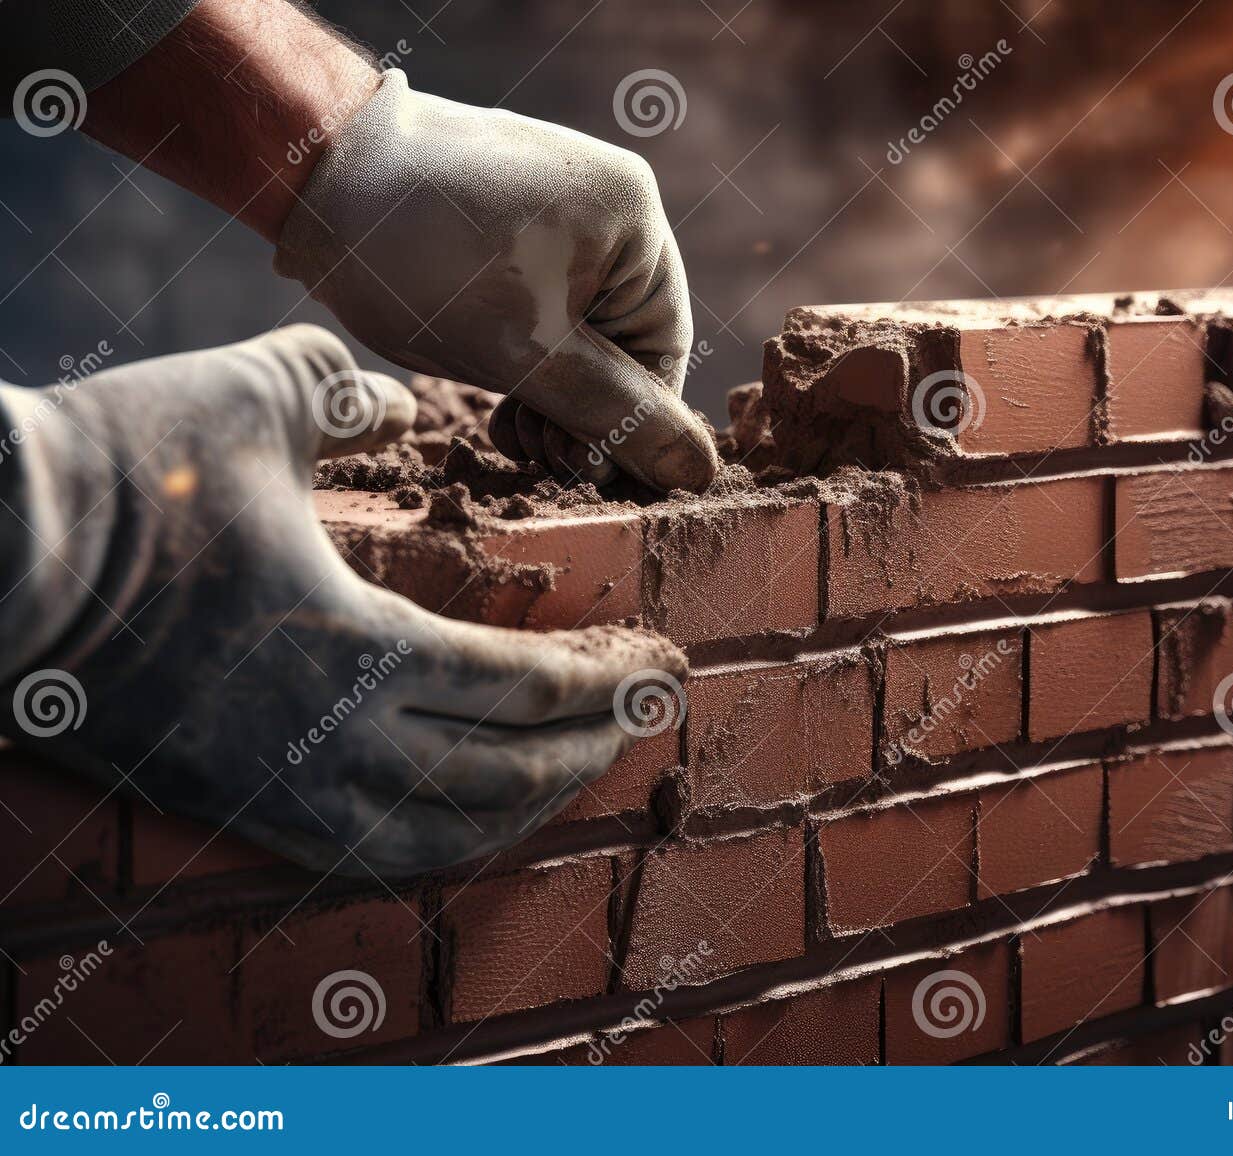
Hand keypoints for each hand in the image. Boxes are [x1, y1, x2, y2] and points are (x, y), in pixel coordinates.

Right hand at [0, 326, 686, 875]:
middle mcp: (337, 743)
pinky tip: (470, 817)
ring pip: (448, 830)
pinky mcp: (236, 810)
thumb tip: (401, 402)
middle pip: (507, 768)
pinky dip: (447, 841)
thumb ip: (351, 391)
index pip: (526, 685)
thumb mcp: (254, 398)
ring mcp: (284, 792)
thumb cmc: (117, 475)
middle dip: (592, 745)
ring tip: (577, 768)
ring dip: (530, 803)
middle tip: (646, 716)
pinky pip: (373, 855)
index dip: (607, 681)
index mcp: (362, 647)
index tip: (659, 664)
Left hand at [274, 70, 717, 492]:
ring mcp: (563, 206)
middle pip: (623, 344)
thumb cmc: (419, 256)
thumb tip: (700, 474)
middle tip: (532, 455)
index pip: (662, 356)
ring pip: (581, 331)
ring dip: (549, 390)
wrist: (313, 169)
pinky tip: (495, 388)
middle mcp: (612, 203)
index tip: (577, 473)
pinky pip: (546, 303)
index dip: (624, 426)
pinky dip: (525, 352)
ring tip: (507, 428)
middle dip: (580, 408)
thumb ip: (615, 417)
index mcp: (635, 218)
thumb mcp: (526, 355)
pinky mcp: (517, 217)